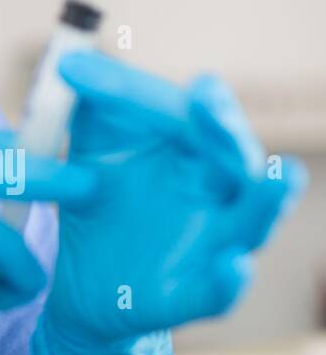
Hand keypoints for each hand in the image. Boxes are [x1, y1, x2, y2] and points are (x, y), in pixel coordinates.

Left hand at [30, 51, 306, 354]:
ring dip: (268, 202)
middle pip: (240, 161)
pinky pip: (218, 291)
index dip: (197, 102)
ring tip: (284, 175)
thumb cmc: (96, 192)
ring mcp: (212, 244)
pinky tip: (234, 265)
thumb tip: (69, 62)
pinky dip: (229, 281)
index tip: (202, 86)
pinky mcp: (192, 293)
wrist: (74, 273)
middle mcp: (216, 192)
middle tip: (215, 107)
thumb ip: (90, 104)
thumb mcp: (91, 143)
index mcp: (194, 147)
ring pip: (252, 223)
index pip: (199, 115)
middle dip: (232, 135)